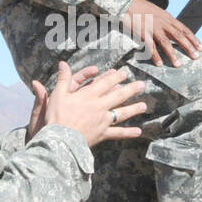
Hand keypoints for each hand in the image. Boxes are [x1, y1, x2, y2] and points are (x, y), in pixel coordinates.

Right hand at [32, 61, 147, 147]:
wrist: (60, 138)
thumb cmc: (57, 116)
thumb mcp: (57, 94)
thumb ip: (63, 78)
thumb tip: (63, 63)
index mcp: (89, 95)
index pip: (105, 83)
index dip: (115, 77)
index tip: (124, 73)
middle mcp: (99, 106)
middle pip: (118, 96)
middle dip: (131, 89)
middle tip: (142, 85)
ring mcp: (103, 120)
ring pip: (122, 113)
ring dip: (134, 109)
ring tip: (144, 106)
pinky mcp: (102, 134)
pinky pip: (117, 133)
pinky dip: (128, 133)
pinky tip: (138, 132)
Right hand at [121, 0, 201, 67]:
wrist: (128, 3)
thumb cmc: (143, 9)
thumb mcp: (159, 12)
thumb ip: (167, 21)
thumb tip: (176, 30)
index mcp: (168, 18)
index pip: (184, 29)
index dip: (193, 39)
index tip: (201, 48)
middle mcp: (163, 23)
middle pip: (178, 36)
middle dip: (188, 47)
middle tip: (196, 57)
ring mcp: (153, 28)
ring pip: (165, 43)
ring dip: (172, 55)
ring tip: (178, 65)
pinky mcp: (142, 33)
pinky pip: (150, 46)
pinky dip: (155, 55)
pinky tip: (159, 64)